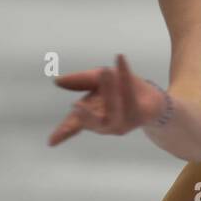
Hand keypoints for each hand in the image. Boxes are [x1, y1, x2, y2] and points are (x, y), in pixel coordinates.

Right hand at [48, 54, 165, 145]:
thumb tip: (57, 81)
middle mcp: (105, 125)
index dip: (63, 133)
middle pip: (94, 123)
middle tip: (75, 106)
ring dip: (109, 89)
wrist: (150, 95)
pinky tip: (120, 58)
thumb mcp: (97, 79)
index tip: (51, 142)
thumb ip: (80, 80)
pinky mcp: (140, 116)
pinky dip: (125, 75)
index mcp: (90, 117)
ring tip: (105, 70)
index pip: (73, 126)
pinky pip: (131, 97)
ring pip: (114, 110)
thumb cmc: (119, 90)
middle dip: (86, 116)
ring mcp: (124, 123)